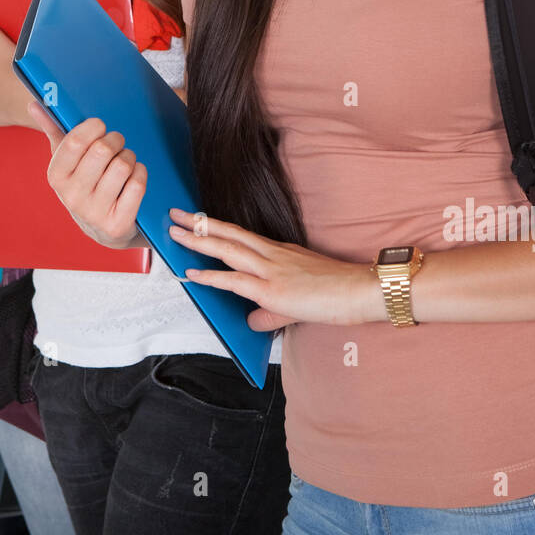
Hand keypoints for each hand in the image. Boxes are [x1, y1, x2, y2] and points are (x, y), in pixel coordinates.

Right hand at [27, 103, 145, 248]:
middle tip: (116, 143)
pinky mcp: (117, 224)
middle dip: (115, 140)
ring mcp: (94, 213)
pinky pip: (137, 184)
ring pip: (123, 166)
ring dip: (129, 157)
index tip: (100, 126)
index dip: (93, 127)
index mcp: (56, 177)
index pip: (75, 141)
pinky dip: (140, 173)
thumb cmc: (86, 184)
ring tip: (124, 161)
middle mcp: (72, 197)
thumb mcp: (67, 160)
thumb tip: (33, 104)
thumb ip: (53, 130)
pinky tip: (134, 176)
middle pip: (103, 150)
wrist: (104, 229)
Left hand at [167, 208, 379, 329]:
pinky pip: (233, 280)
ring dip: (197, 240)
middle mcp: (272, 254)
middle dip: (199, 224)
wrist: (360, 290)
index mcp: (279, 252)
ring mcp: (270, 269)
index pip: (240, 235)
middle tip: (174, 213)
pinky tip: (192, 274)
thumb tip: (252, 321)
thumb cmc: (338, 292)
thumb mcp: (298, 300)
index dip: (217, 227)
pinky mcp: (271, 289)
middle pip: (228, 233)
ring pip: (226, 249)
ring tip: (175, 232)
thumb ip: (271, 309)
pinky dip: (210, 276)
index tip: (197, 219)